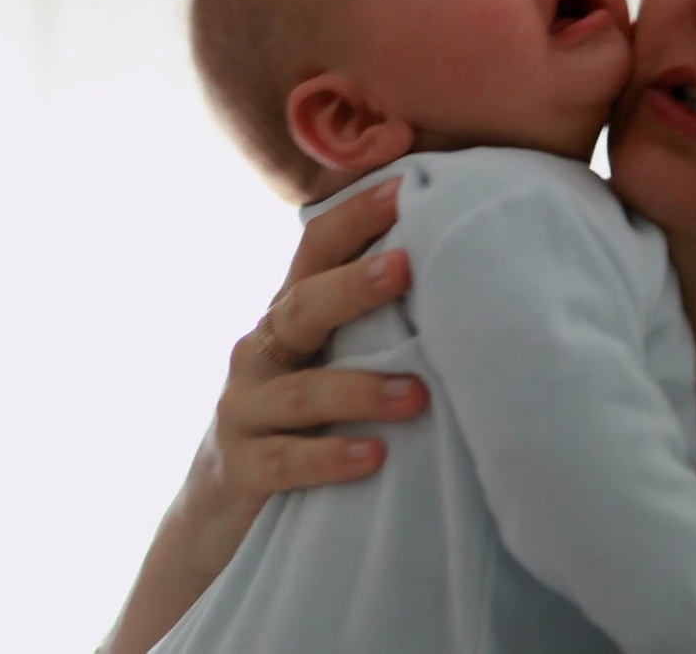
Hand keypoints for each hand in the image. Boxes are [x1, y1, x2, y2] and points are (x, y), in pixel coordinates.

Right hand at [183, 176, 428, 540]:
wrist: (221, 512)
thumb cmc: (307, 421)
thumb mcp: (335, 362)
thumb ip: (383, 325)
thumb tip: (474, 284)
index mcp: (292, 314)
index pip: (316, 247)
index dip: (355, 214)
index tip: (407, 185)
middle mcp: (263, 350)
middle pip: (302, 304)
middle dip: (353, 285)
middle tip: (407, 267)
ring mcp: (245, 408)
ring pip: (299, 390)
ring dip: (359, 389)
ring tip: (417, 395)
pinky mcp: (241, 467)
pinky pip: (284, 460)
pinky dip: (328, 458)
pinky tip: (373, 456)